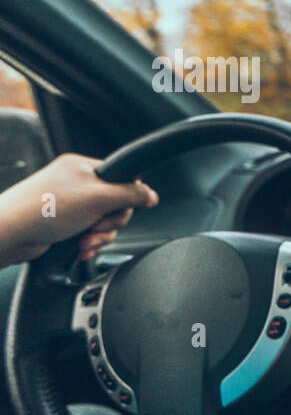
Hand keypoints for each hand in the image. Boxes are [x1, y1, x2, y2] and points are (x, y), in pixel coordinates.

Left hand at [0, 154, 158, 266]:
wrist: (11, 234)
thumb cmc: (44, 209)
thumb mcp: (98, 197)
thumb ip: (130, 195)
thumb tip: (152, 195)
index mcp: (83, 167)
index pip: (123, 178)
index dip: (127, 196)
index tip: (123, 208)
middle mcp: (77, 184)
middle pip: (117, 204)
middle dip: (110, 222)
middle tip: (97, 226)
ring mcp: (71, 205)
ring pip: (105, 222)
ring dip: (100, 236)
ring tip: (85, 241)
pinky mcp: (65, 224)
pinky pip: (91, 233)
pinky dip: (90, 243)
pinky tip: (81, 248)